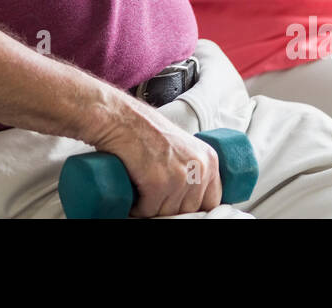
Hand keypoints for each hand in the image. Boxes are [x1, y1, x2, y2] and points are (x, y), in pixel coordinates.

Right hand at [92, 100, 223, 216]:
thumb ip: (192, 170)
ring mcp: (179, 176)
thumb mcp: (181, 148)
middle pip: (189, 210)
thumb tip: (191, 201)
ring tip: (143, 189)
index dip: (192, 206)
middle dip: (169, 206)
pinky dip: (137, 206)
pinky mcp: (158, 183)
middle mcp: (199, 168)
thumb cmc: (144, 130)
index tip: (179, 205)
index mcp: (208, 159)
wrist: (120, 118)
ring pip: (167, 212)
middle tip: (154, 194)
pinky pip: (148, 211)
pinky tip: (134, 191)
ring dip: (151, 206)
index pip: (211, 201)